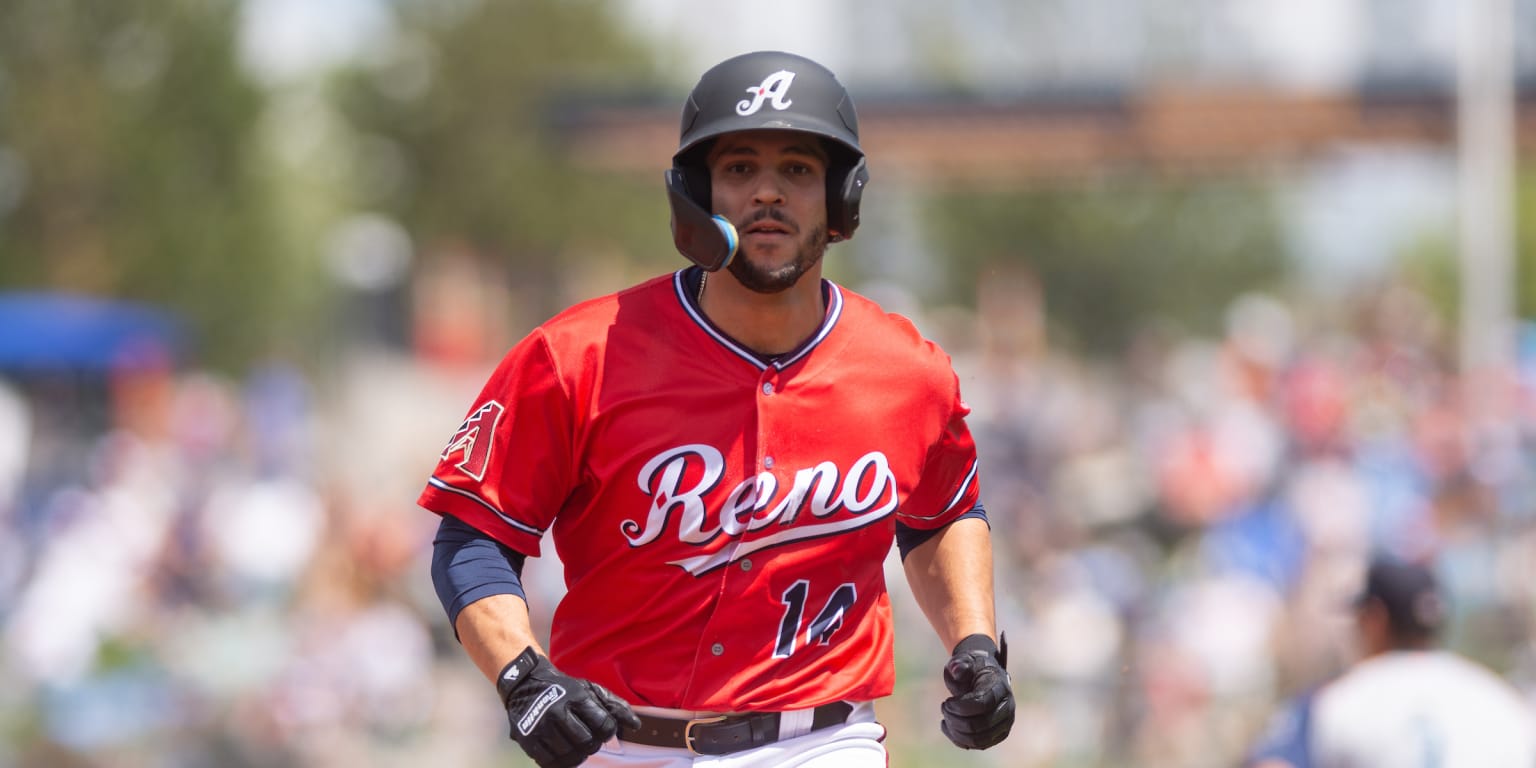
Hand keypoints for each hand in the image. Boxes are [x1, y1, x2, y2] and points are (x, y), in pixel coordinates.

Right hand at [497, 647, 641, 767]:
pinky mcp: (528, 740)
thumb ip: (614, 705)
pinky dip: (560, 762)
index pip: (604, 725)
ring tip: (576, 746)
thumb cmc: (563, 689)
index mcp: (576, 697)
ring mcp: (541, 727)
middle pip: (588, 743)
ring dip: (578, 755)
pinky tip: (562, 752)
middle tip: (588, 738)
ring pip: (570, 756)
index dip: (608, 731)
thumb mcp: (589, 689)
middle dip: (593, 744)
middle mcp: (557, 711)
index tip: (602, 729)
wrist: (526, 684)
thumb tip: (636, 725)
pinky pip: (551, 762)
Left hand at [939, 633, 1014, 749]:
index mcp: (1000, 687)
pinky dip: (959, 739)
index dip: (960, 707)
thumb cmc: (972, 669)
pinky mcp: (997, 735)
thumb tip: (957, 670)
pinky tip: (948, 726)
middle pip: (980, 725)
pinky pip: (978, 745)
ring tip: (945, 718)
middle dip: (955, 719)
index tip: (947, 701)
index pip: (982, 704)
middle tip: (944, 707)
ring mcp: (1004, 724)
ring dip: (956, 731)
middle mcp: (1007, 708)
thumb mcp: (965, 661)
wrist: (983, 676)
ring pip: (979, 740)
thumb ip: (960, 664)